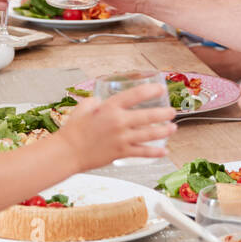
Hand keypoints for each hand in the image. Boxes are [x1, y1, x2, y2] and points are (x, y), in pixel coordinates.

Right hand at [55, 83, 177, 170]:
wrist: (68, 152)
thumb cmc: (74, 130)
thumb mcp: (84, 107)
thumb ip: (96, 102)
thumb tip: (103, 101)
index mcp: (110, 107)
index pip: (136, 95)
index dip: (151, 90)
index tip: (160, 88)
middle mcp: (119, 122)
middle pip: (148, 116)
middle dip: (163, 113)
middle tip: (172, 112)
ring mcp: (121, 138)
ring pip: (149, 134)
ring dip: (163, 131)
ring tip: (173, 128)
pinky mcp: (121, 153)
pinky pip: (142, 152)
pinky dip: (155, 152)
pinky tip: (164, 151)